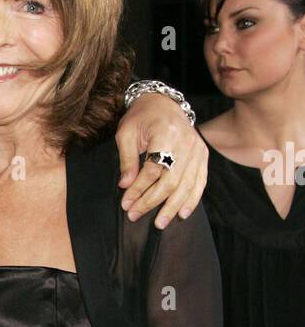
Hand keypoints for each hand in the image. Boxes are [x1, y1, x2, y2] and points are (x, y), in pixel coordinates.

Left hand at [115, 94, 207, 227]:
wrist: (163, 103)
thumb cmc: (141, 118)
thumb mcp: (126, 134)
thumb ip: (127, 160)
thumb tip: (125, 185)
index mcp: (166, 133)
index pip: (153, 169)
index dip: (139, 189)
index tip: (126, 203)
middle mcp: (186, 142)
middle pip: (171, 180)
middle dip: (152, 201)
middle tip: (136, 215)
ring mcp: (198, 149)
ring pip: (187, 184)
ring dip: (172, 206)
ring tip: (160, 223)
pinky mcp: (203, 156)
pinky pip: (200, 181)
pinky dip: (192, 199)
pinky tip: (182, 213)